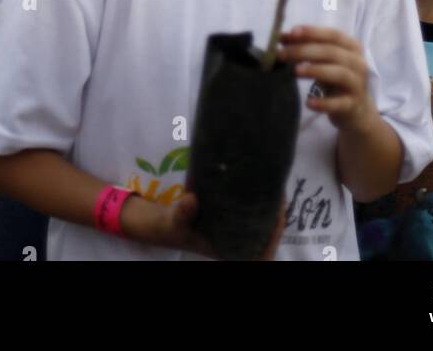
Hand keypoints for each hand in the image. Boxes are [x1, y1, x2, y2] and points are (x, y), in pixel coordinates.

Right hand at [121, 191, 285, 260]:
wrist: (153, 222)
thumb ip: (181, 213)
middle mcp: (230, 238)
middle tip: (278, 188)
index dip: (272, 238)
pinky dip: (251, 197)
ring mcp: (227, 226)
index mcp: (224, 248)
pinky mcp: (221, 213)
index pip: (258, 253)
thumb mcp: (171, 221)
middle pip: (261, 232)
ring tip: (272, 181)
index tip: (279, 217)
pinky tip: (255, 178)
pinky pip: (242, 207)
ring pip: (255, 220)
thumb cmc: (166, 227)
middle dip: (274, 215)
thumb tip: (192, 199)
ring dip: (265, 205)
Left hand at [278, 26, 376, 133]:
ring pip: (338, 73)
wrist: (357, 108)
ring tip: (295, 71)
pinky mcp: (353, 105)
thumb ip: (306, 46)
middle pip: (331, 52)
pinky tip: (308, 102)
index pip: (333, 35)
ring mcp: (357, 84)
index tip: (291, 32)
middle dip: (304, 51)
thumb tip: (281, 37)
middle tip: (281, 54)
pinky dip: (323, 103)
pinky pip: (338, 103)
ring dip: (315, 70)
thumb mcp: (323, 60)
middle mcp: (358, 63)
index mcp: (352, 47)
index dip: (312, 32)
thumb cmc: (335, 77)